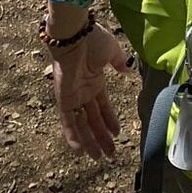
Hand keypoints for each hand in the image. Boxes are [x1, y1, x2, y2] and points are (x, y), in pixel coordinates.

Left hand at [50, 22, 137, 159]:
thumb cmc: (93, 40)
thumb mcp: (112, 51)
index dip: (109, 120)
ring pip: (81, 125)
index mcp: (95, 80)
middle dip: (101, 137)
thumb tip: (128, 70)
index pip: (102, 106)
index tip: (117, 133)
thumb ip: (119, 62)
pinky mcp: (64, 99)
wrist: (74, 35)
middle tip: (110, 154)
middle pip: (93, 120)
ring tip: (99, 157)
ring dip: (90, 141)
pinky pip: (68, 122)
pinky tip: (80, 151)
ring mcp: (73, 97)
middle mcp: (83, 92)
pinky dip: (72, 136)